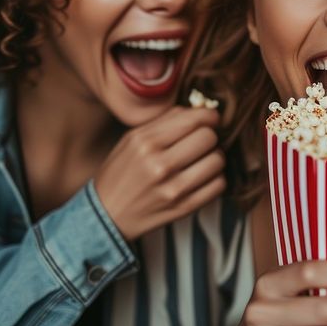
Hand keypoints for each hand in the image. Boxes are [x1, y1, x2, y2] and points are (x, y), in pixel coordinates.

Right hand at [94, 106, 225, 241]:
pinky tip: (203, 177)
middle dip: (209, 137)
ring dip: (214, 158)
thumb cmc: (121, 173)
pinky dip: (216, 178)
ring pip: (218, 161)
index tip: (210, 119)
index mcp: (146, 143)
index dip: (209, 116)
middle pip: (209, 138)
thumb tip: (198, 110)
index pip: (194, 120)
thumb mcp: (132, 140)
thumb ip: (164, 121)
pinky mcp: (184, 208)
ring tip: (202, 160)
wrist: (107, 216)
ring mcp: (174, 189)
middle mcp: (160, 165)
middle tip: (202, 142)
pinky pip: (219, 185)